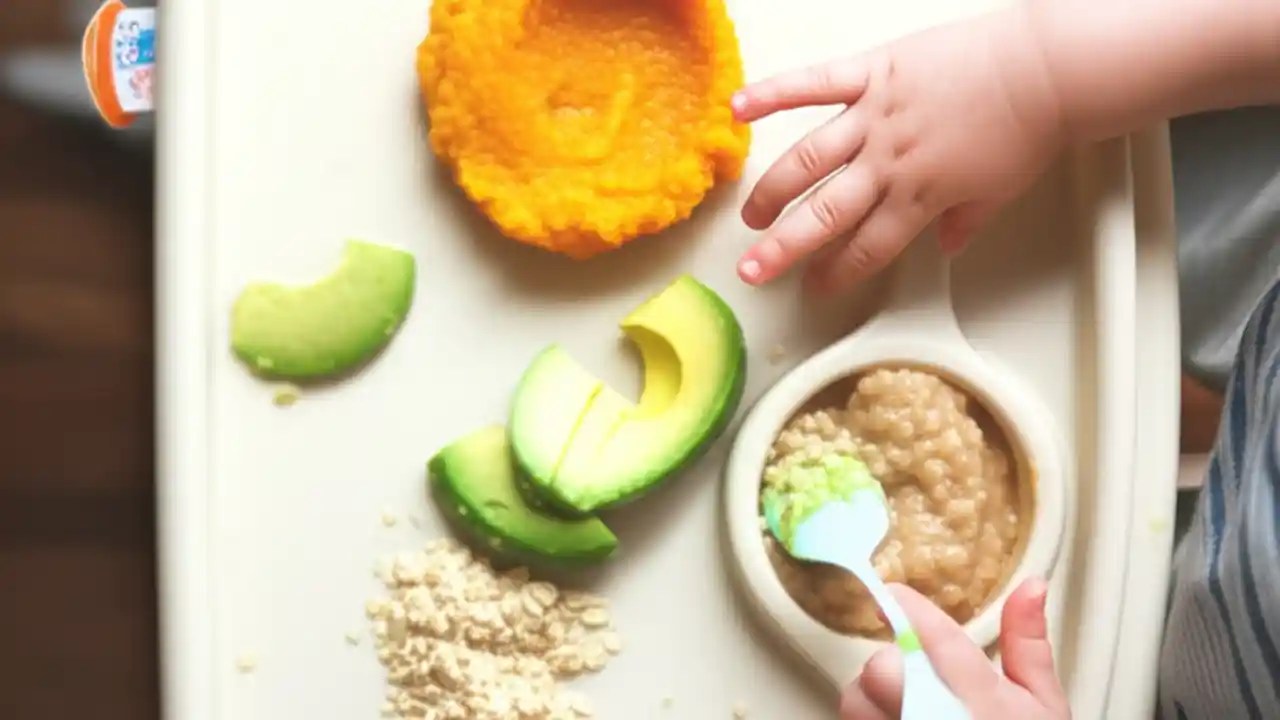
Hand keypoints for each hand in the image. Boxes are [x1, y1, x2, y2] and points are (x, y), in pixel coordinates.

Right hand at [731, 6, 1063, 292]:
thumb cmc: (1029, 125)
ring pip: (809, 160)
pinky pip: (815, 84)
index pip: (867, 248)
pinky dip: (774, 93)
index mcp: (920, 197)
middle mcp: (889, 164)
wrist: (1046, 68)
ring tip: (750, 217)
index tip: (814, 288)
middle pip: (825, 215)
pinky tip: (739, 108)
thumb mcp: (1000, 189)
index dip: (837, 273)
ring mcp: (875, 117)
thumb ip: (966, 219)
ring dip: (773, 191)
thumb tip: (948, 247)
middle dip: (783, 249)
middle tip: (752, 272)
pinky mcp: (872, 74)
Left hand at [841, 578, 1070, 718]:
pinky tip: (897, 719)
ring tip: (905, 702)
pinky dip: (870, 718)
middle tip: (908, 668)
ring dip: (871, 694)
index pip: (937, 644)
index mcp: (986, 705)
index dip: (909, 611)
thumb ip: (1029, 644)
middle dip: (889, 662)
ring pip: (856, 701)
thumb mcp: (1044, 705)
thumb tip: (1031, 584)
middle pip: (882, 671)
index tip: (895, 594)